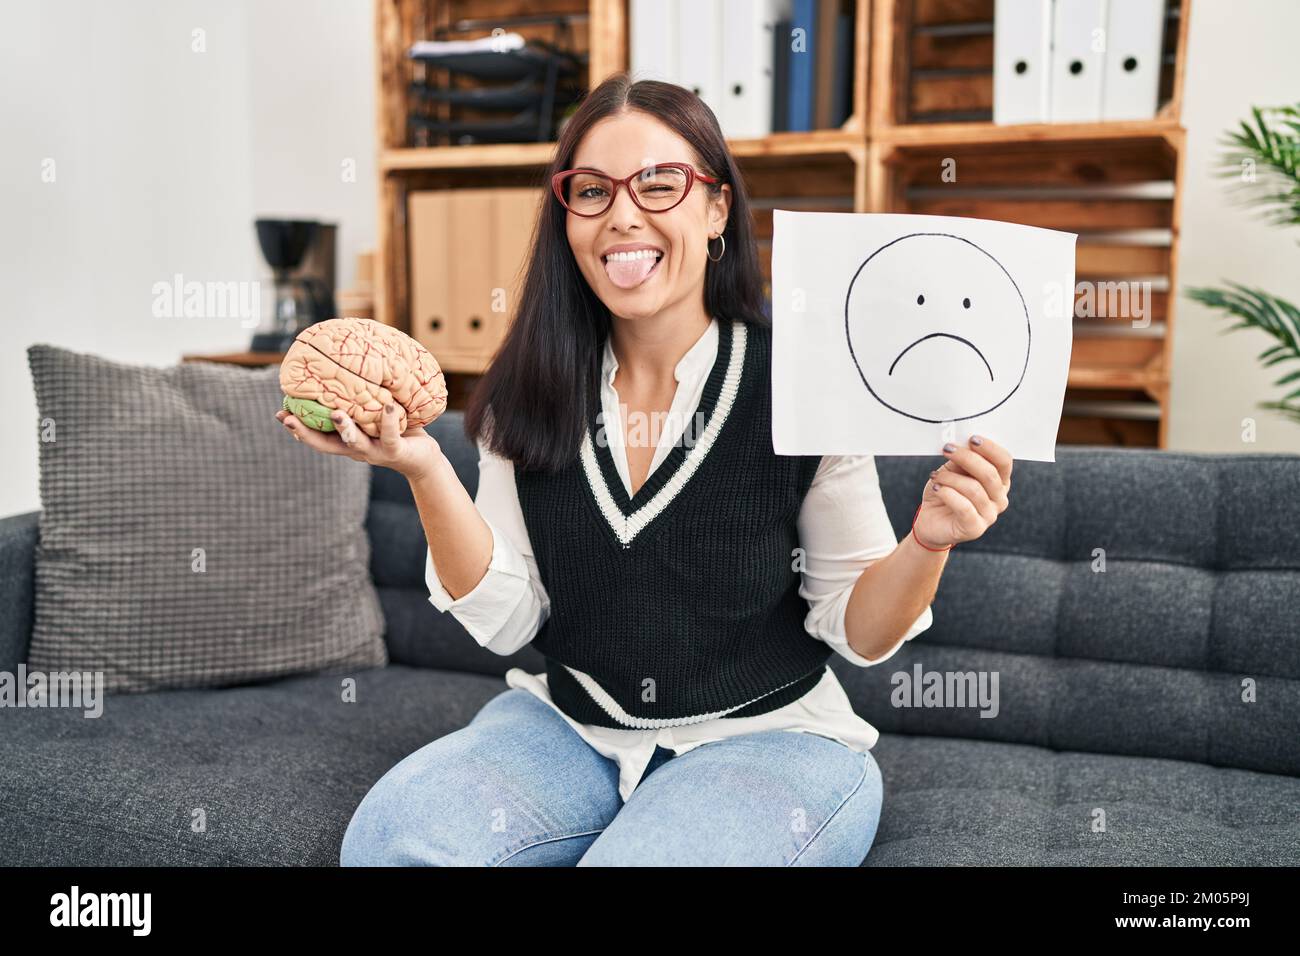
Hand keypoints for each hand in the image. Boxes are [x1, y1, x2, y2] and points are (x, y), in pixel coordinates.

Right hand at [275, 403, 443, 482]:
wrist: (423, 458)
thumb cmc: (396, 431)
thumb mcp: (373, 417)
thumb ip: (359, 402)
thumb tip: (345, 372)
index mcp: (346, 441)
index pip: (317, 436)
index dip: (298, 428)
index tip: (279, 413)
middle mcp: (356, 449)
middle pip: (325, 445)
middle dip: (305, 433)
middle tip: (288, 418)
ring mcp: (375, 452)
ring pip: (354, 443)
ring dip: (344, 429)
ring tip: (337, 413)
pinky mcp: (396, 452)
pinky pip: (390, 436)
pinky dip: (388, 421)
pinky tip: (388, 406)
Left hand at [913, 435, 1012, 549]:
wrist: (931, 523)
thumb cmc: (945, 493)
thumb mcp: (952, 472)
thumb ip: (962, 461)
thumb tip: (965, 443)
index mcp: (999, 482)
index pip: (1004, 462)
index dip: (990, 448)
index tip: (972, 438)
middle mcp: (999, 499)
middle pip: (989, 474)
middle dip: (967, 458)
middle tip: (947, 449)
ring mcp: (989, 516)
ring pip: (974, 489)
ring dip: (950, 478)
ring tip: (935, 476)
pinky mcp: (975, 528)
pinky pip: (964, 507)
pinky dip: (947, 493)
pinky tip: (937, 488)